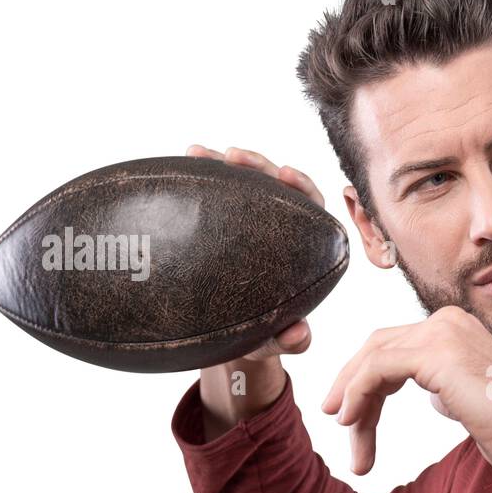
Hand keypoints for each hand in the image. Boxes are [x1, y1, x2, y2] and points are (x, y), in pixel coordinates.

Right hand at [187, 144, 323, 438]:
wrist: (224, 337)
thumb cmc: (259, 335)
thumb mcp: (273, 340)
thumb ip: (292, 341)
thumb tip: (299, 335)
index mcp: (303, 248)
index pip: (312, 206)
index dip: (302, 185)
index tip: (285, 173)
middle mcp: (278, 227)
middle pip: (275, 183)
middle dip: (257, 163)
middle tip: (233, 156)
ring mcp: (246, 219)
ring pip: (240, 181)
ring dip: (220, 162)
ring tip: (197, 151)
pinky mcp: (218, 219)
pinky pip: (208, 193)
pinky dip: (196, 176)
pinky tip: (179, 161)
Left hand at [323, 305, 491, 479]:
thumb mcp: (474, 404)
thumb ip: (451, 390)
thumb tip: (436, 396)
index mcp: (457, 329)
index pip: (396, 347)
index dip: (366, 379)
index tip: (351, 416)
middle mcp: (448, 321)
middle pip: (379, 348)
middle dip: (352, 386)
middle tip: (338, 421)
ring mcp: (443, 332)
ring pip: (373, 359)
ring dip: (353, 399)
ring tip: (348, 438)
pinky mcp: (436, 354)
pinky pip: (377, 369)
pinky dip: (356, 393)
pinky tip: (351, 421)